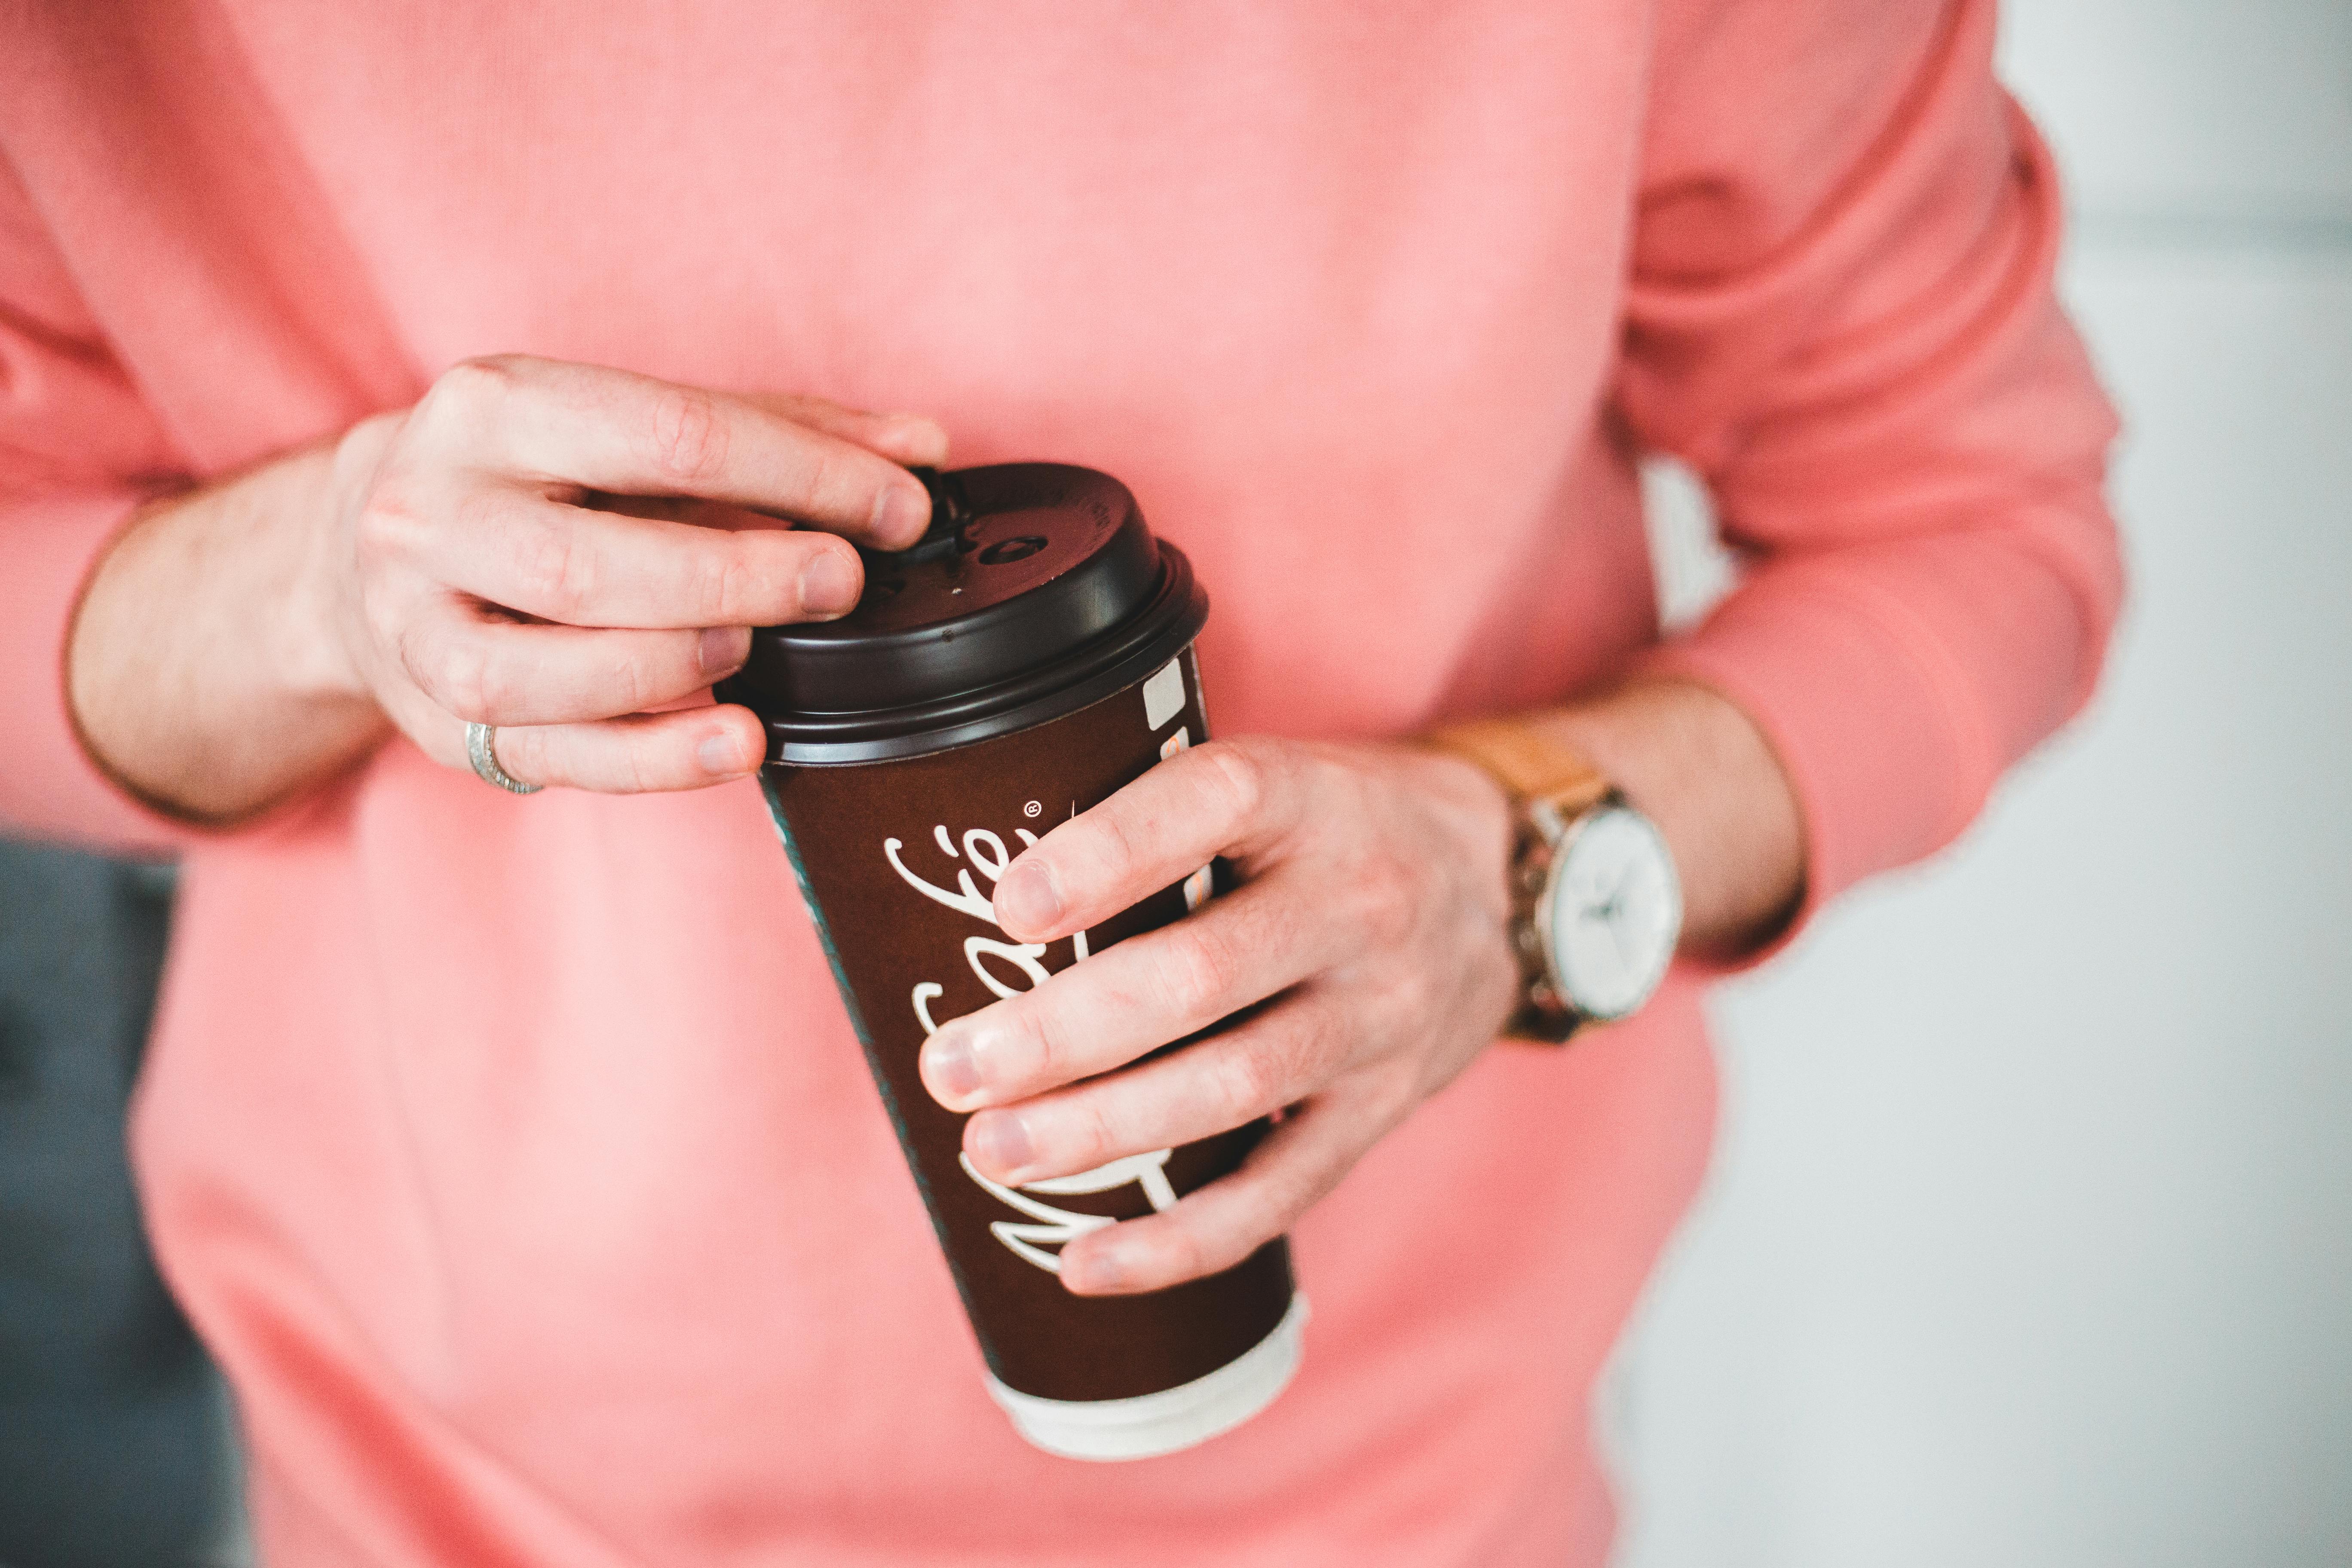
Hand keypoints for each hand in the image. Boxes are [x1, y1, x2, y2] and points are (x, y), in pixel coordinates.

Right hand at [318, 356, 943, 791]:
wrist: (364, 549)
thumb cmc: (537, 479)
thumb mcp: (634, 427)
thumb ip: (777, 432)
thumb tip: (918, 448)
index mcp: (494, 407)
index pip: (668, 436)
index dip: (801, 474)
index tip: (899, 507)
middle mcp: (432, 512)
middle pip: (589, 562)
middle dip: (736, 577)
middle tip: (837, 582)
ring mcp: (417, 624)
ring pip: (543, 672)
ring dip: (674, 667)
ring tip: (761, 657)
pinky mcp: (435, 719)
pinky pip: (546, 756)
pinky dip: (652, 760)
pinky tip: (734, 745)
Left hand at [917, 736, 1520, 1294]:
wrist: (1502, 883)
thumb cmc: (1330, 829)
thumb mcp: (1276, 780)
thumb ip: (1159, 816)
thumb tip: (969, 884)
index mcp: (1310, 799)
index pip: (1212, 809)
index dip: (1109, 855)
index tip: (1009, 908)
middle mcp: (1357, 905)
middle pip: (1202, 978)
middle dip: (1063, 1034)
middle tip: (955, 1069)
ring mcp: (1379, 1016)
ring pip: (1233, 1087)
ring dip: (1101, 1133)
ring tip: (992, 1152)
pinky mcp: (1385, 1107)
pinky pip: (1281, 1189)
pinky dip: (1182, 1238)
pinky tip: (1087, 1261)